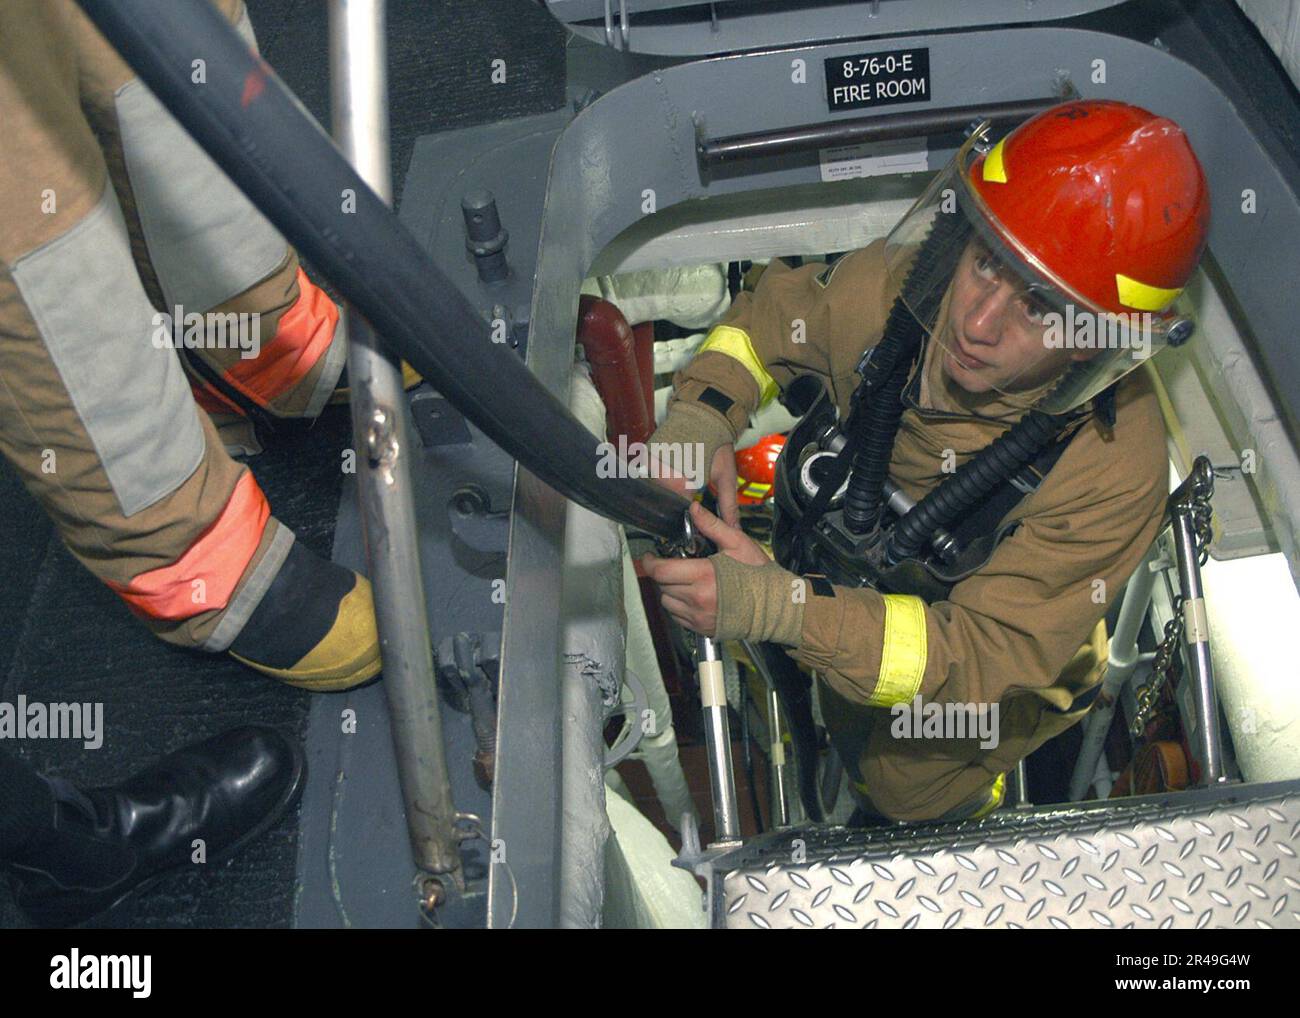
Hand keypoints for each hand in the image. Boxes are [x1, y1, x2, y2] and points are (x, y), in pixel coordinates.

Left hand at [640, 501, 768, 634]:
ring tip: (685, 581)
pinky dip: (679, 606)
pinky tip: (693, 596)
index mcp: (704, 576)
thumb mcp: (737, 543)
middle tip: (674, 565)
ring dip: (670, 590)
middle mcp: (697, 599)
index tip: (651, 556)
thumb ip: (712, 526)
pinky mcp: (701, 629)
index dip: (650, 562)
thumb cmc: (758, 574)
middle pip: (661, 586)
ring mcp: (698, 617)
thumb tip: (694, 509)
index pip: (661, 571)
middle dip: (663, 573)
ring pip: (667, 602)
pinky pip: (677, 617)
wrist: (775, 607)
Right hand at [653, 444, 739, 526]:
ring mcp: (651, 466)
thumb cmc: (716, 443)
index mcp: (681, 486)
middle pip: (667, 501)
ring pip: (656, 489)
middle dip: (678, 499)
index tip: (697, 507)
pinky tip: (673, 464)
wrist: (704, 413)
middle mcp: (662, 478)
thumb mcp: (725, 477)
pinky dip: (658, 474)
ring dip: (667, 487)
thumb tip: (733, 527)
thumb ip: (728, 506)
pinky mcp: (645, 456)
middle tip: (690, 484)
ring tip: (683, 471)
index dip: (691, 513)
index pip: (681, 512)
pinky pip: (648, 474)